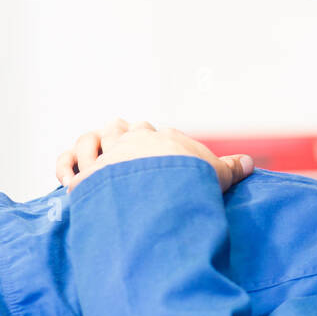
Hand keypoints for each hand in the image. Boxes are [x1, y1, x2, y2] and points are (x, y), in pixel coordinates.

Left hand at [56, 118, 253, 192]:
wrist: (164, 187)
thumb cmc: (192, 180)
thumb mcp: (217, 174)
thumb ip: (231, 168)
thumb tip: (250, 164)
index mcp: (159, 137)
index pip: (151, 132)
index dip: (151, 142)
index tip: (156, 154)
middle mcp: (131, 140)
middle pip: (120, 129)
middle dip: (120, 137)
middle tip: (123, 153)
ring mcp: (107, 155)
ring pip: (91, 140)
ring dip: (92, 148)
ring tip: (95, 161)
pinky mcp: (86, 176)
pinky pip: (67, 164)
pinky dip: (66, 167)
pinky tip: (69, 178)